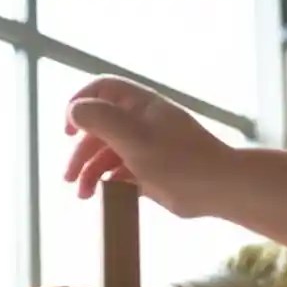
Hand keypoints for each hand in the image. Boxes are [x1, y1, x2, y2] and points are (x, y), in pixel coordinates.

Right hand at [64, 76, 234, 217]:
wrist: (218, 188)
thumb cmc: (179, 160)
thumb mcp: (135, 138)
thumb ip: (102, 120)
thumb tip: (74, 110)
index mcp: (140, 105)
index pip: (101, 90)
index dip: (80, 104)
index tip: (68, 130)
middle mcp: (141, 122)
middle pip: (99, 129)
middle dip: (80, 152)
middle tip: (67, 178)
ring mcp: (146, 148)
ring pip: (107, 155)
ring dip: (91, 173)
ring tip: (83, 195)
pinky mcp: (150, 172)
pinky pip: (121, 174)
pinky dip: (109, 183)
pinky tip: (104, 196)